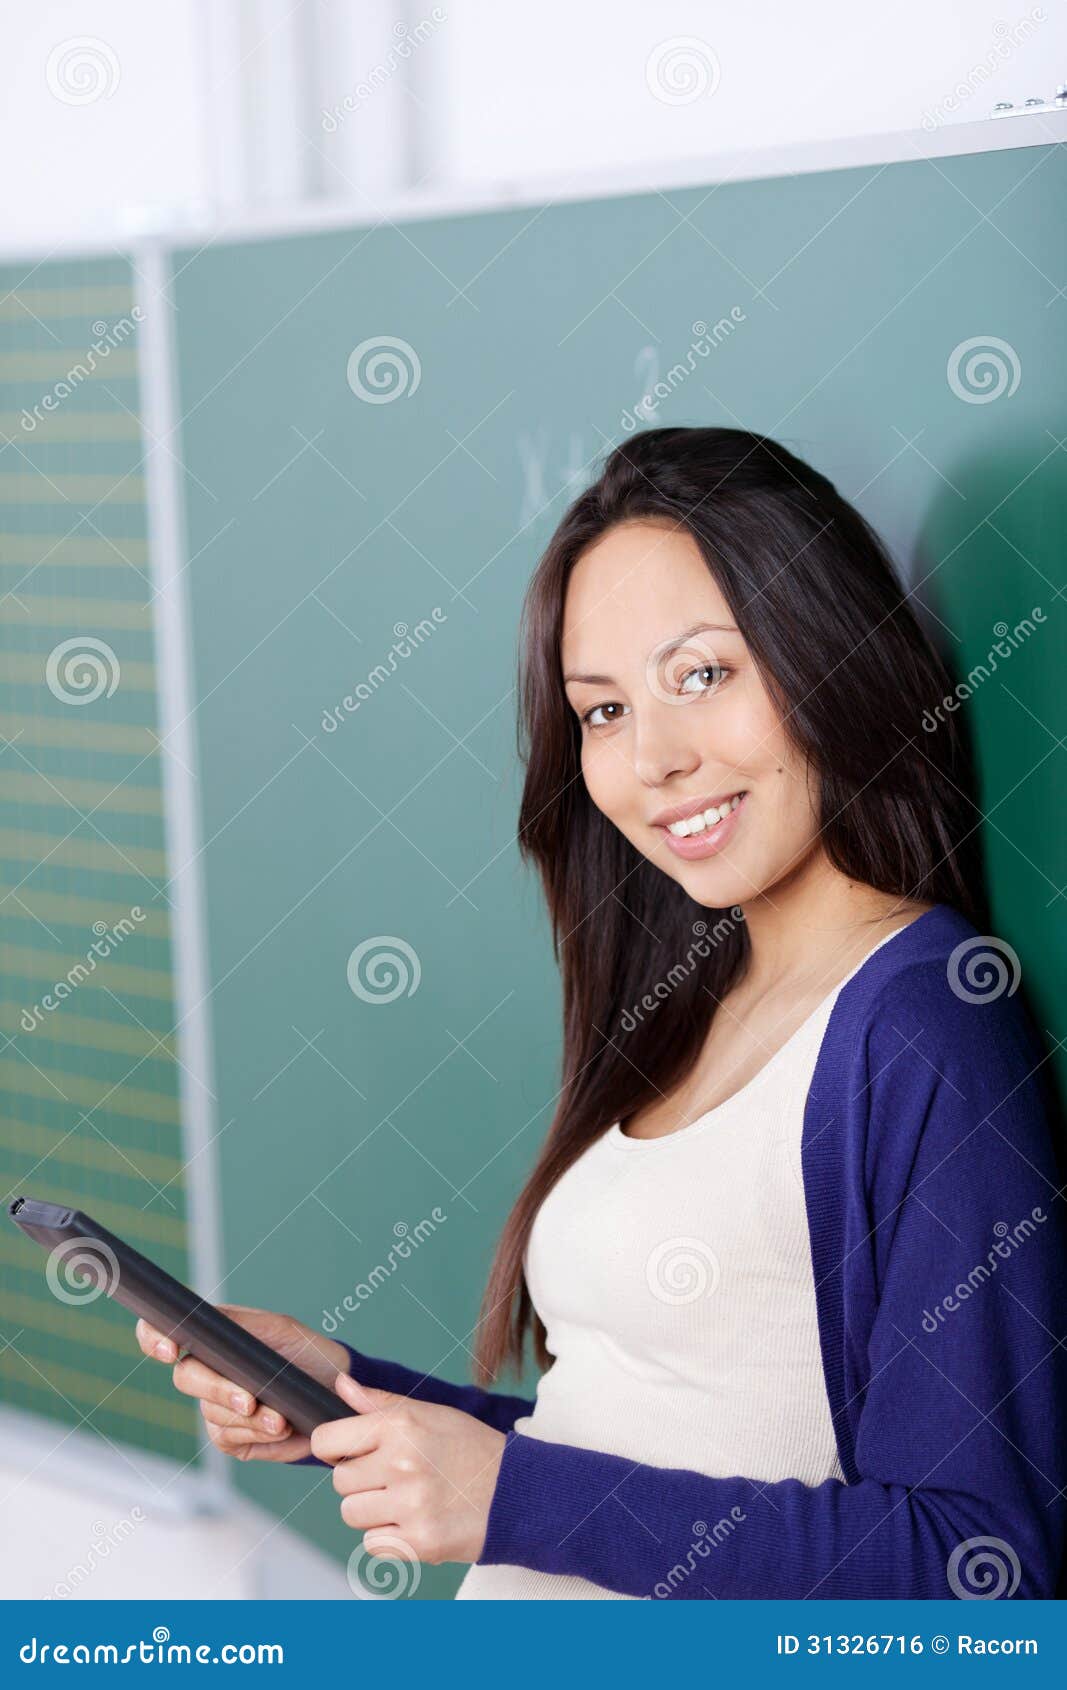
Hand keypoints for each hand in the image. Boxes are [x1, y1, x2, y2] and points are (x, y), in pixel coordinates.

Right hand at [134, 1305, 348, 1462]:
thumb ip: (241, 1326)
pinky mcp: (229, 1439)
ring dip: (249, 1419)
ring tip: (281, 1417)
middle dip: (218, 1389)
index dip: (153, 1338)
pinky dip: (257, 1435)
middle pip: (186, 1378)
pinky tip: (280, 1428)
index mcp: (210, 1339)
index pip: (161, 1333)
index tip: (169, 1349)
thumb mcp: (278, 1328)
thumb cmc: (302, 1351)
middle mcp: (205, 1373)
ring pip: (212, 1413)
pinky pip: (230, 1438)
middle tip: (249, 1399)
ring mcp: (213, 1408)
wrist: (333, 1389)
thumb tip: (210, 1324)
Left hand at [310, 1372, 505, 1565]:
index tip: (350, 1453)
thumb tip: (340, 1383)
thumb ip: (379, 1402)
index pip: (327, 1441)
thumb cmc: (471, 1448)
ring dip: (372, 1511)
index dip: (334, 1448)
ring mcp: (410, 1506)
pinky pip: (372, 1544)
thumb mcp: (430, 1413)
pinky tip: (414, 1521)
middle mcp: (402, 1463)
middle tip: (393, 1478)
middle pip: (340, 1482)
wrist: (517, 1492)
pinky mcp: (419, 1542)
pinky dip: (388, 1538)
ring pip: (352, 1514)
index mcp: (400, 1425)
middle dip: (361, 1482)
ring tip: (405, 1500)